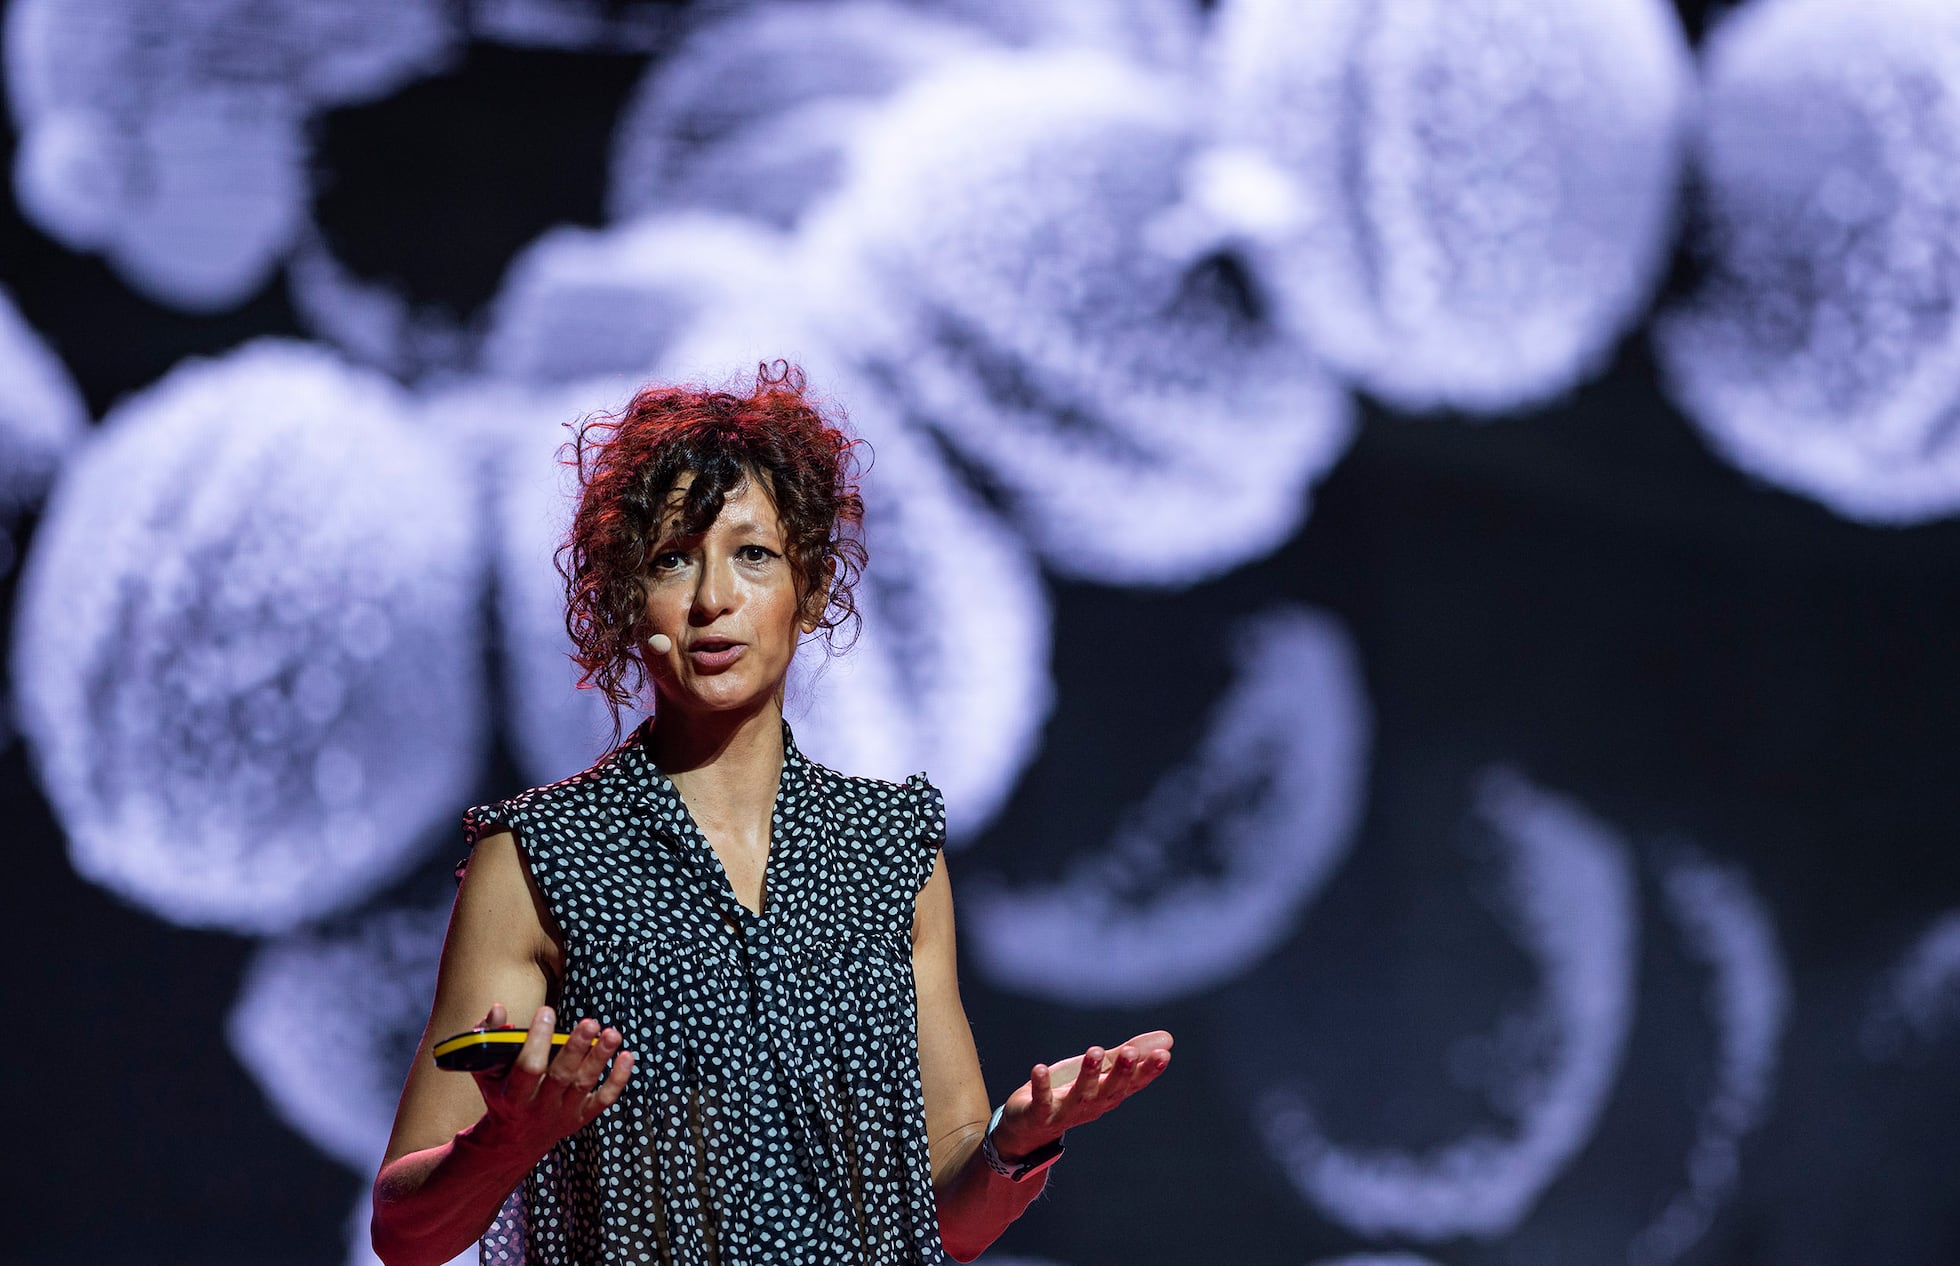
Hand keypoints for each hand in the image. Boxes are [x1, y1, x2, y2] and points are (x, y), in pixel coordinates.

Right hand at [466, 1002, 633, 1156]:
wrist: (514, 1140)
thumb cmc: (500, 1095)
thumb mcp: (486, 1071)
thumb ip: (488, 1039)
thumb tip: (498, 1009)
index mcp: (514, 1096)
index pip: (527, 1068)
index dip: (537, 1040)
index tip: (546, 1012)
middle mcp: (540, 1107)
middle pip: (562, 1077)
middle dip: (576, 1048)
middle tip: (590, 1022)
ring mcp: (564, 1114)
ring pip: (585, 1085)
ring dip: (600, 1058)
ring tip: (612, 1033)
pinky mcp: (582, 1117)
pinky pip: (604, 1099)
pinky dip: (618, 1079)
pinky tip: (627, 1055)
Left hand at [990, 1030, 1172, 1160]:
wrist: (1029, 1128)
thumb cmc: (1069, 1093)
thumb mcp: (1100, 1070)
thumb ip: (1129, 1055)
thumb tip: (1169, 1039)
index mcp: (1108, 1094)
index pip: (1133, 1083)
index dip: (1147, 1071)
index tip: (1163, 1056)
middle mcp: (1091, 1105)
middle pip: (1110, 1090)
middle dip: (1120, 1072)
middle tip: (1129, 1053)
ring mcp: (1065, 1112)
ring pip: (1080, 1095)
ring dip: (1088, 1075)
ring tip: (1093, 1052)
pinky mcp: (1039, 1114)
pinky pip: (1041, 1100)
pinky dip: (1041, 1086)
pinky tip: (1039, 1068)